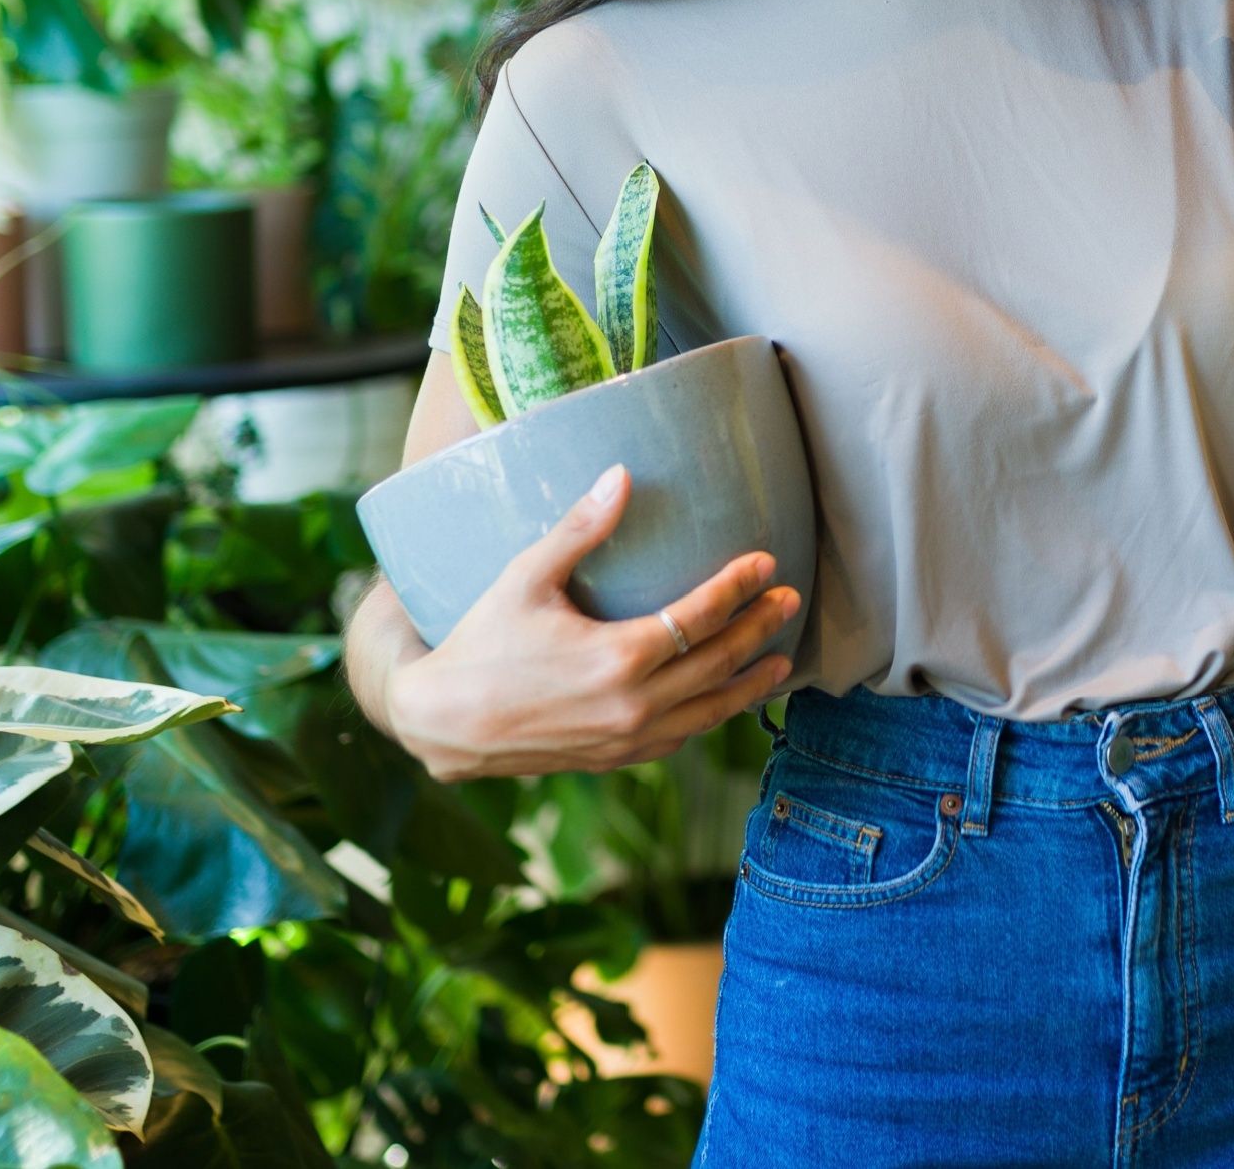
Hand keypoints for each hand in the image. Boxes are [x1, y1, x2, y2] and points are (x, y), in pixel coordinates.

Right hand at [384, 462, 800, 781]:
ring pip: (709, 711)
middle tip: (790, 600)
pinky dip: (710, 717)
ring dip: (748, 683)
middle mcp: (634, 705)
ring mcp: (627, 738)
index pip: (699, 617)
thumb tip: (620, 476)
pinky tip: (722, 699)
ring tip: (781, 660)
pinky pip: (680, 739)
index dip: (736, 587)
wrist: (443, 722)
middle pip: (717, 663)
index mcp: (618, 657)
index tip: (764, 562)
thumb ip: (579, 529)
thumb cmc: (481, 642)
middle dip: (758, 629)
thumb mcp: (525, 577)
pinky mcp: (615, 758)